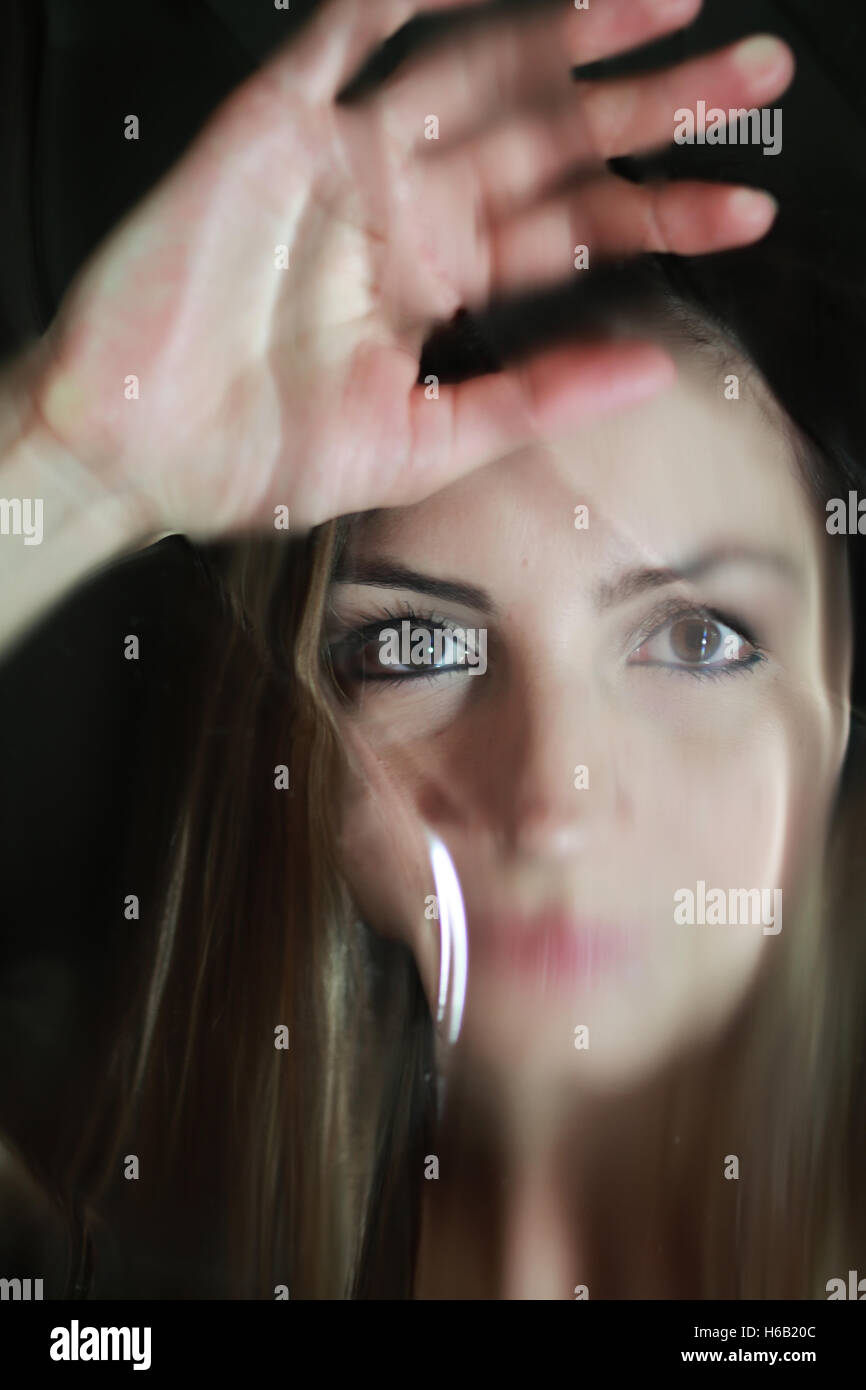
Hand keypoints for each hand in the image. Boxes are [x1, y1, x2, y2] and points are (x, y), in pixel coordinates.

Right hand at [32, 0, 793, 537]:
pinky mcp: (272, 129)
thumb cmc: (256, 461)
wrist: (136, 455)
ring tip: (665, 2)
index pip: (572, 228)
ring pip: (476, 67)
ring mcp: (344, 163)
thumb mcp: (423, 445)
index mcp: (437, 283)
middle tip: (755, 78)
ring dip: (568, 31)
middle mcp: (404, 211)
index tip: (748, 209)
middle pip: (549, 136)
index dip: (661, 211)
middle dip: (652, 106)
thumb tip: (651, 371)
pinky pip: (347, 34)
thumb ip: (534, 398)